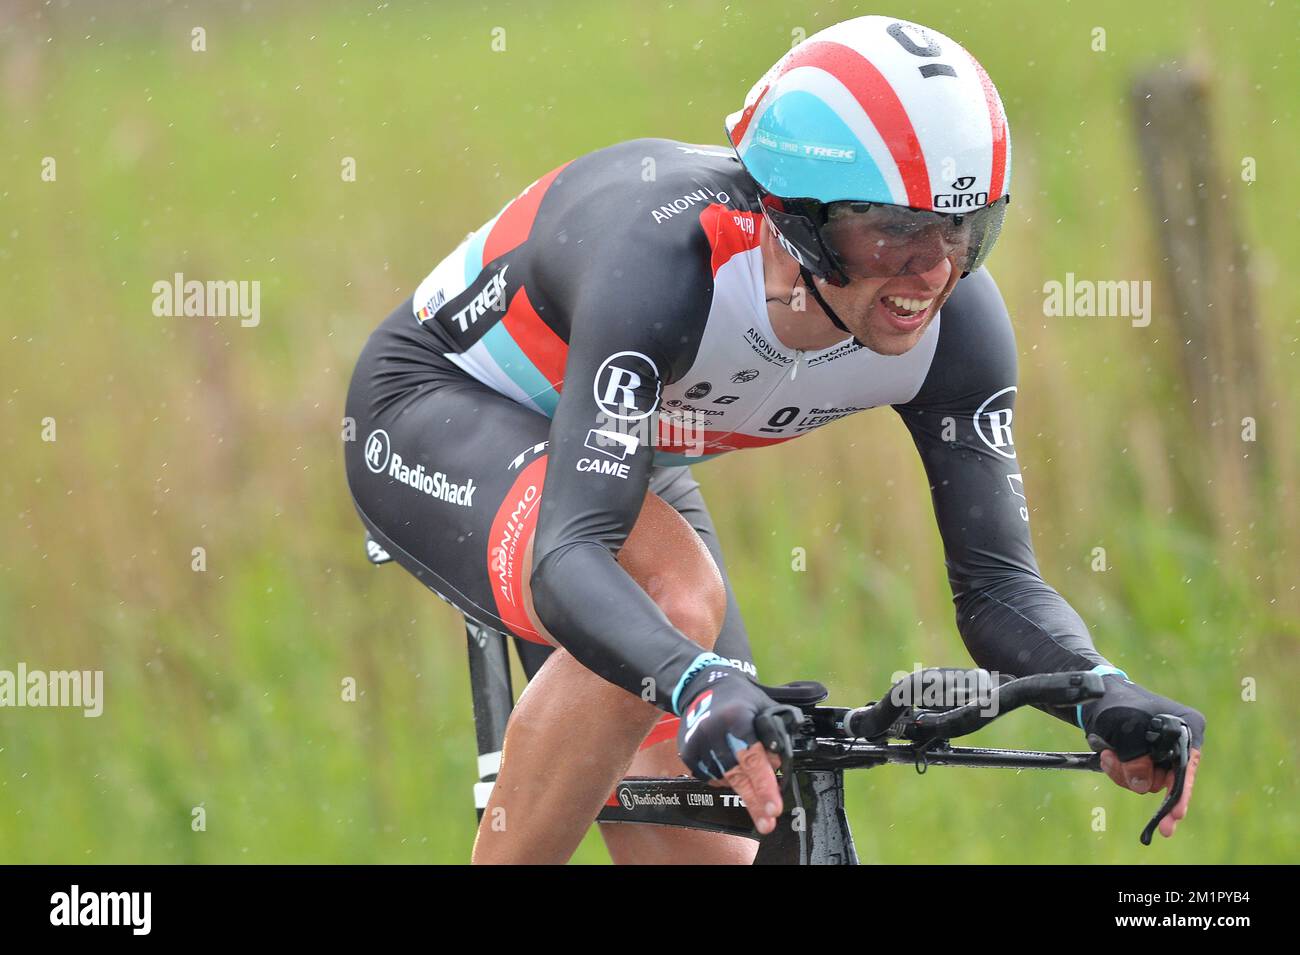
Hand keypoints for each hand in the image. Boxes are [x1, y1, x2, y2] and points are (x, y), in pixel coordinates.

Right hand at [676, 666, 786, 834]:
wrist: (702, 687)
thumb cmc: (741, 699)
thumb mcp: (765, 707)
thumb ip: (775, 735)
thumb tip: (778, 766)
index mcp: (736, 719)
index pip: (753, 758)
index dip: (765, 786)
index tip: (775, 808)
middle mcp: (713, 733)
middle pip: (738, 776)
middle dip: (755, 802)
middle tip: (768, 823)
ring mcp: (697, 745)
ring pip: (725, 779)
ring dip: (744, 788)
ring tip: (756, 788)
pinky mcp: (688, 754)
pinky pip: (712, 778)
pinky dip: (726, 779)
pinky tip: (734, 769)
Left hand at [1081, 674, 1205, 838]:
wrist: (1095, 698)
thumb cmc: (1116, 704)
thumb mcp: (1125, 728)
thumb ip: (1136, 757)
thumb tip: (1142, 785)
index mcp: (1187, 727)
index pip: (1188, 766)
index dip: (1181, 792)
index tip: (1175, 814)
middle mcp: (1179, 744)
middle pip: (1167, 780)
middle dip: (1138, 776)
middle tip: (1113, 762)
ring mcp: (1161, 754)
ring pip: (1148, 783)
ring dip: (1124, 772)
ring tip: (1108, 753)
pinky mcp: (1144, 759)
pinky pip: (1135, 779)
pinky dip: (1118, 771)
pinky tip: (1107, 756)